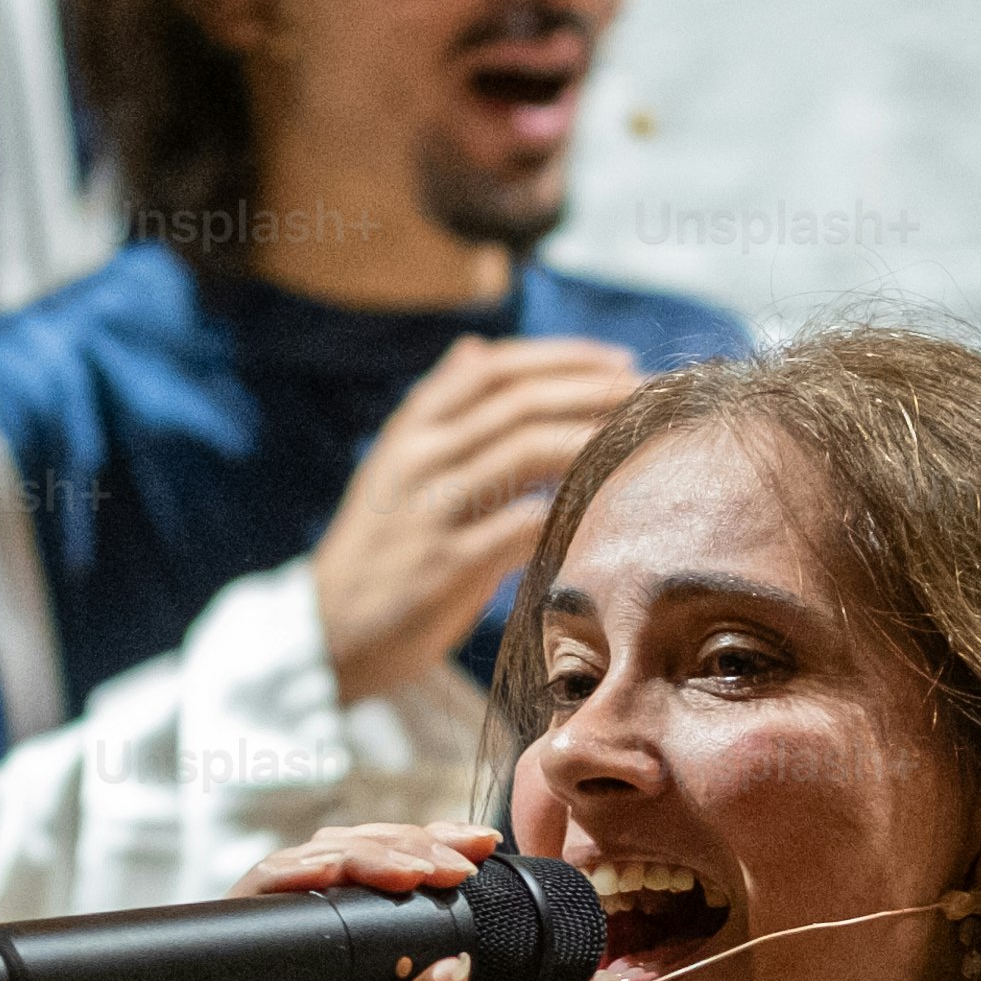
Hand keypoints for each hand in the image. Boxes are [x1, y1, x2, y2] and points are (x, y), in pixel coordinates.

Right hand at [184, 821, 489, 980]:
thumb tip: (452, 955)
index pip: (382, 906)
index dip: (424, 864)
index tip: (480, 853)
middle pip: (338, 878)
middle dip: (399, 844)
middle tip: (458, 849)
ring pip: (295, 888)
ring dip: (356, 856)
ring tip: (416, 862)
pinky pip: (262, 939)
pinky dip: (294, 892)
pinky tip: (338, 877)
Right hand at [306, 336, 646, 705]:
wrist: (329, 631)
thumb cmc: (383, 549)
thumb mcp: (398, 466)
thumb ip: (441, 411)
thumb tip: (474, 348)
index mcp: (410, 428)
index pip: (493, 368)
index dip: (563, 358)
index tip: (619, 361)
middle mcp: (417, 458)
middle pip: (518, 403)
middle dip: (593, 391)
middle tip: (650, 395)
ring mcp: (429, 511)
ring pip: (525, 452)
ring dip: (592, 439)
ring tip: (640, 440)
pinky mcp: (445, 566)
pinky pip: (522, 525)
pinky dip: (569, 509)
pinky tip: (609, 506)